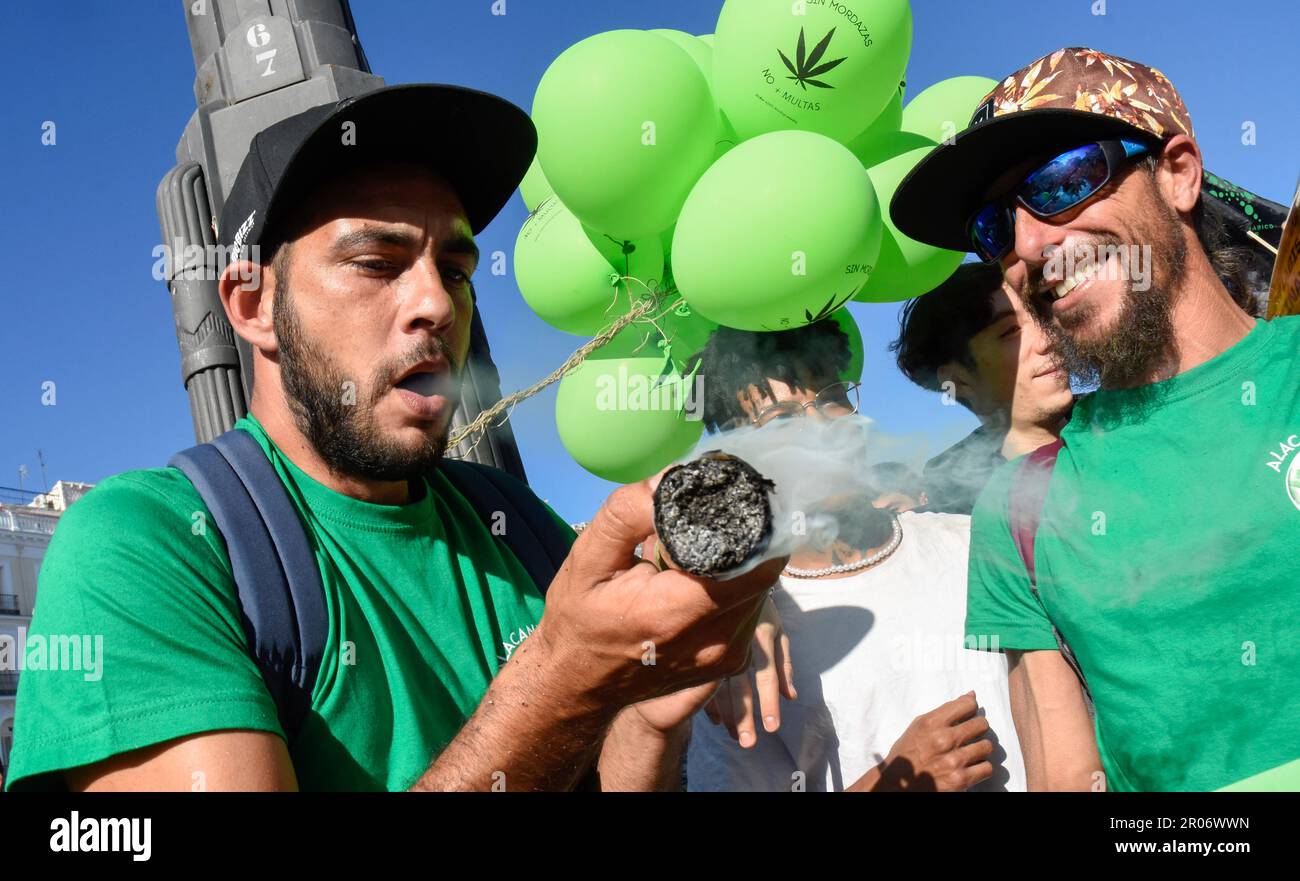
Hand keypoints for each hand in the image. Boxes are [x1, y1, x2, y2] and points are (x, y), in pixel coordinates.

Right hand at [533, 471, 787, 717]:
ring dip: (743, 562)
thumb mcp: (587, 558)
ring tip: (706, 546)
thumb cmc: (579, 618)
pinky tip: (703, 579)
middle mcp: (713, 640)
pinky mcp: (732, 661)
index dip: (752, 523)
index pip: (750, 560)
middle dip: (748, 537)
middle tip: (719, 511)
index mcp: (676, 613)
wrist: (579, 682)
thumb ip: (629, 514)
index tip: (734, 495)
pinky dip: (736, 586)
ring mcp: (727, 656)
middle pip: (762, 572)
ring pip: (761, 589)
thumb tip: (675, 477)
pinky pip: (750, 609)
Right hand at [703, 595, 795, 747]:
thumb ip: (785, 664)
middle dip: (743, 716)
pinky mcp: (699, 646)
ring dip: (726, 713)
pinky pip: (702, 677)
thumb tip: (791, 696)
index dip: (768, 702)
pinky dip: (708, 699)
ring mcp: (715, 644)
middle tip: (748, 743)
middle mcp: (736, 643)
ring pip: (719, 684)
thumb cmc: (760, 608)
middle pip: (739, 685)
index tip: (772, 728)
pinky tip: (715, 720)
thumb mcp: (778, 630)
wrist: (728, 578)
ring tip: (733, 736)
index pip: (765, 675)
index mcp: (759, 638)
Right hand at [851, 692, 993, 791]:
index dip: (971, 708)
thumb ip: (945, 710)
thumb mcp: (919, 725)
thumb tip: (972, 695)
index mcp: (932, 723)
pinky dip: (981, 767)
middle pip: (982, 724)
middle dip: (978, 728)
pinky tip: (972, 766)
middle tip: (971, 734)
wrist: (899, 784)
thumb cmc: (908, 753)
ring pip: (987, 746)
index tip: (968, 714)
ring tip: (971, 751)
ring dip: (981, 749)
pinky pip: (987, 767)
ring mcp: (954, 761)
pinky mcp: (960, 780)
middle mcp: (944, 740)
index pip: (968, 705)